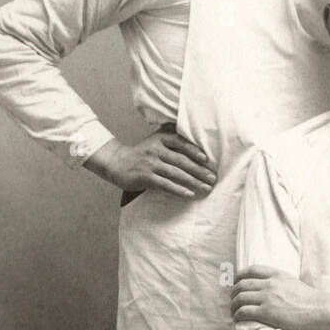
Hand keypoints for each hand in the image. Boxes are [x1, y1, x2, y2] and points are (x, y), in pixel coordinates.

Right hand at [83, 129, 215, 197]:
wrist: (117, 162)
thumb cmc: (143, 152)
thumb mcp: (156, 140)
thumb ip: (172, 136)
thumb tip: (196, 134)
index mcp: (161, 138)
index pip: (180, 142)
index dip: (194, 150)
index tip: (207, 159)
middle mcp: (155, 149)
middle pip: (181, 160)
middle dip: (199, 170)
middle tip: (213, 178)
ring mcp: (150, 163)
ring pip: (175, 173)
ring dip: (193, 181)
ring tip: (206, 188)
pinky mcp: (145, 177)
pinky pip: (165, 184)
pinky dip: (178, 190)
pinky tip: (189, 194)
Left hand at [231, 265, 325, 329]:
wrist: (317, 309)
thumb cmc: (308, 298)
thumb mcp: (292, 281)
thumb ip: (278, 281)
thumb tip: (266, 285)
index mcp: (277, 274)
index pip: (251, 270)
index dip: (239, 275)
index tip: (235, 282)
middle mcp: (270, 284)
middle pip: (242, 284)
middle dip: (233, 293)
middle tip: (233, 300)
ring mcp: (267, 298)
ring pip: (240, 298)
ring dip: (233, 306)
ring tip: (234, 311)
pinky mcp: (266, 312)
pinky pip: (244, 312)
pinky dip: (237, 315)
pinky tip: (238, 319)